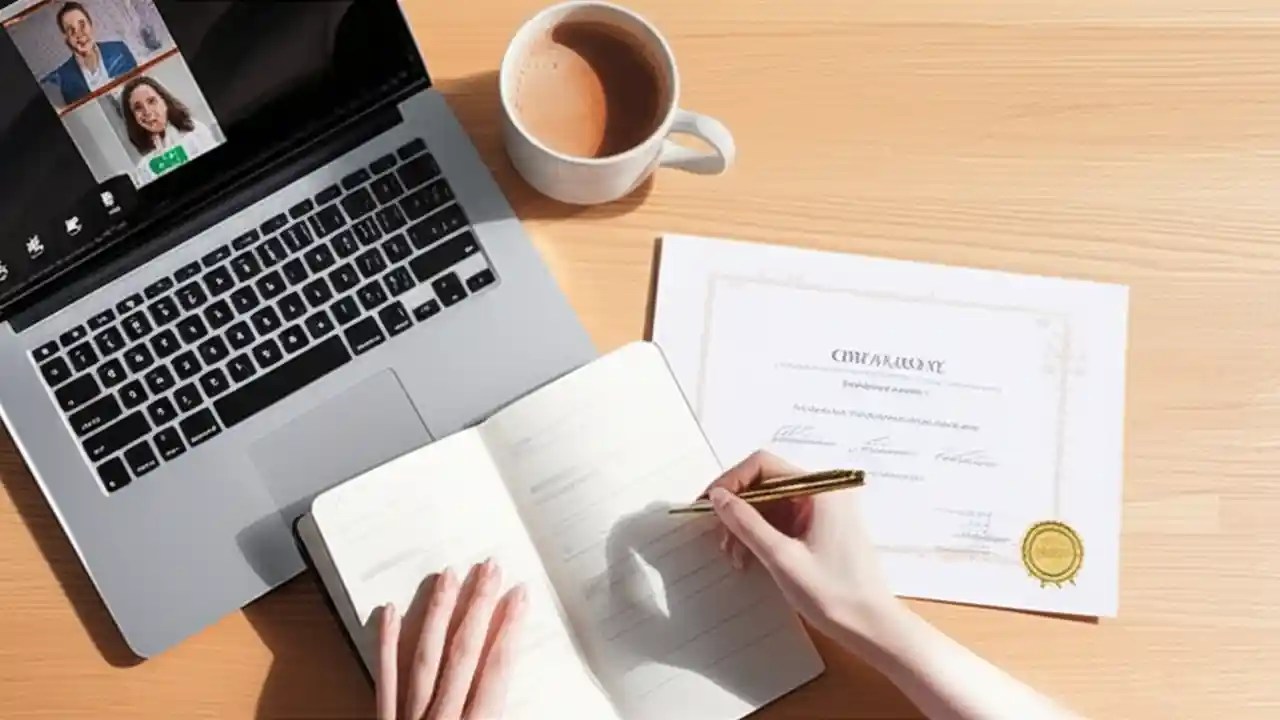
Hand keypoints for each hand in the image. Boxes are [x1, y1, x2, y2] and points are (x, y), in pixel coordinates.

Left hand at [376, 560, 527, 719]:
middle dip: (478, 606)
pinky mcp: (385, 718)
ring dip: (438, 612)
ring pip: (425, 656)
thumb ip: (500, 709)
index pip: (496, 668)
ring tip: (448, 575)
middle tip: (490, 569)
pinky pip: (385, 677)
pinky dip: (387, 643)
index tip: (519, 595)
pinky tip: (391, 610)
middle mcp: (442, 717)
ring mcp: (409, 716)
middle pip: (463, 652)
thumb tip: (510, 667)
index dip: (510, 628)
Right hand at [702, 451, 898, 640]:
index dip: (731, 482)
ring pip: (770, 504)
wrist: (872, 627)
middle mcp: (823, 492)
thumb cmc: (834, 595)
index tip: (708, 506)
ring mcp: (822, 511)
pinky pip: (782, 521)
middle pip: (765, 484)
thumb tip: (717, 497)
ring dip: (746, 526)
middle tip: (720, 540)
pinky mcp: (820, 529)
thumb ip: (747, 523)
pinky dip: (761, 536)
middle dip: (737, 510)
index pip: (764, 465)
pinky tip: (750, 558)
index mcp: (821, 490)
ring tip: (735, 557)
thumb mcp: (782, 558)